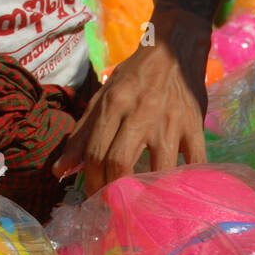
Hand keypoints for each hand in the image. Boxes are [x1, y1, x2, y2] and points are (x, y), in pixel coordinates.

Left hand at [52, 9, 210, 193]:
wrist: (175, 47)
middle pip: (120, 163)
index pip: (96, 154)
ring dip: (150, 194)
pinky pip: (195, 162)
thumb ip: (80, 135)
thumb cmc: (134, 77)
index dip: (92, 183)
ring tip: (144, 207)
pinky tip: (177, 195)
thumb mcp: (103, 97)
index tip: (95, 199)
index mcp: (114, 104)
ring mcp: (170, 121)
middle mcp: (140, 113)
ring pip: (159, 169)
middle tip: (115, 207)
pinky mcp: (195, 125)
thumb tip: (59, 171)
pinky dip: (187, 183)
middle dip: (114, 192)